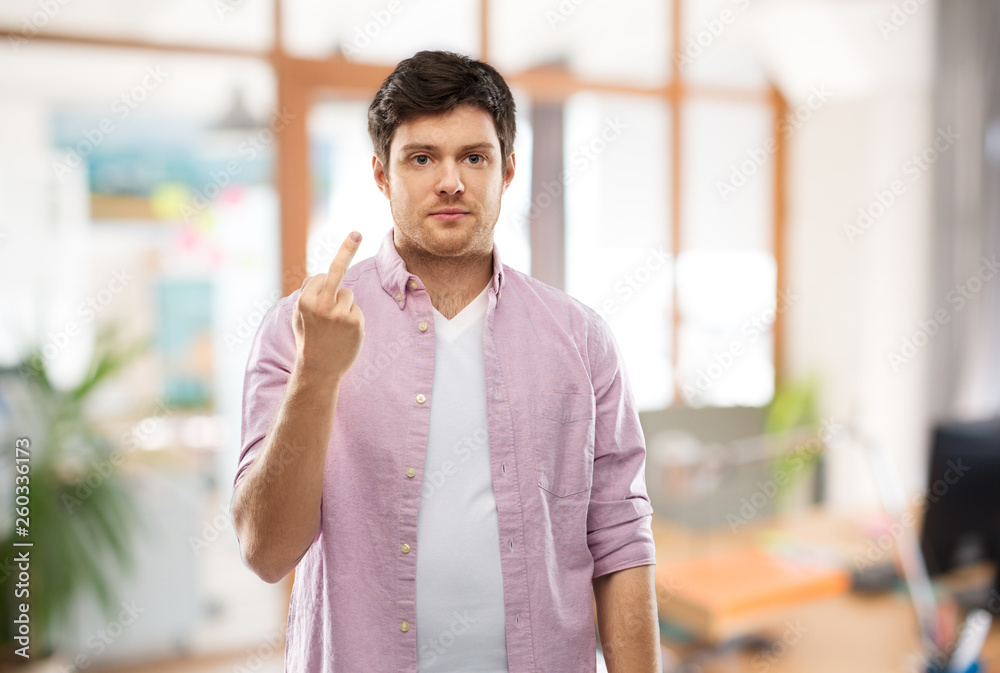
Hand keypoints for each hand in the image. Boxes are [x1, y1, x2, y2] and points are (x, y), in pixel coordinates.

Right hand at [292, 232, 363, 385]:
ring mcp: (338, 313)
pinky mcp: (354, 321)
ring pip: (348, 293)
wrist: (318, 370)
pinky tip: (343, 333)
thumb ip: (308, 294)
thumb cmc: (309, 339)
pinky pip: (355, 308)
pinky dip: (352, 317)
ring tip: (334, 326)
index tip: (344, 248)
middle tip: (357, 233)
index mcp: (304, 300)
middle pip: (336, 272)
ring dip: (344, 305)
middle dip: (346, 249)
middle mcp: (320, 304)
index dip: (323, 284)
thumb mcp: (299, 315)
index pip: (321, 276)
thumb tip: (321, 275)